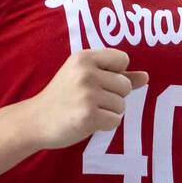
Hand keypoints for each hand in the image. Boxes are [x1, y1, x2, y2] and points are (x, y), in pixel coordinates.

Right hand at [25, 48, 147, 150]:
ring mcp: (87, 94)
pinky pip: (115, 121)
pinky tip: (87, 121)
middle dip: (113, 96)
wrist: (35, 120)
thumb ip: (116, 74)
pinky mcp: (88, 116)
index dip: (116, 73)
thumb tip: (146, 77)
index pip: (123, 59)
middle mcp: (86, 73)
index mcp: (84, 58)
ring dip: (109, 112)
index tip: (98, 81)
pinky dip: (104, 125)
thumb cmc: (63, 96)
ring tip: (86, 110)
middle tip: (89, 100)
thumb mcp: (84, 76)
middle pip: (125, 85)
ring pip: (121, 105)